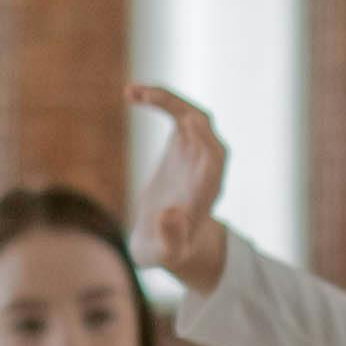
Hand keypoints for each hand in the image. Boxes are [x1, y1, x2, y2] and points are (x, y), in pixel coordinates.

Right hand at [127, 85, 230, 292]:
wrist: (171, 240)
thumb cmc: (169, 251)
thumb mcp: (166, 253)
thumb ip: (171, 238)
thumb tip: (170, 215)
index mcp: (207, 190)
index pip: (215, 158)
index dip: (204, 139)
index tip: (188, 122)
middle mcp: (207, 166)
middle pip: (205, 128)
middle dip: (180, 109)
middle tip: (146, 96)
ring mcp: (196, 151)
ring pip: (190, 114)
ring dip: (166, 98)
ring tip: (132, 92)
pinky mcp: (183, 143)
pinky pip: (176, 112)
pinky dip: (157, 100)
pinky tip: (130, 94)